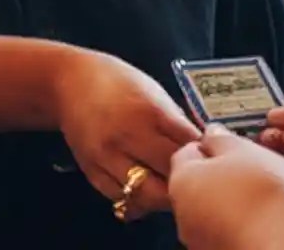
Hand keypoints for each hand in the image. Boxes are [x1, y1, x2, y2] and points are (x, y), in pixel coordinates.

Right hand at [55, 50, 201, 220]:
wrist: (69, 83)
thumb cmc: (120, 83)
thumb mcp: (155, 93)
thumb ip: (177, 124)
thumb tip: (206, 148)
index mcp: (149, 112)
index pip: (189, 146)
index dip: (207, 157)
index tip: (214, 159)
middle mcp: (127, 136)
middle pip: (170, 177)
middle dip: (190, 182)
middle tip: (200, 182)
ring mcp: (107, 157)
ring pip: (146, 196)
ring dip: (164, 198)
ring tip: (174, 191)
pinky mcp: (91, 172)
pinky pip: (122, 199)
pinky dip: (139, 201)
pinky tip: (149, 191)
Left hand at [169, 126, 283, 249]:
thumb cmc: (265, 200)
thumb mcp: (245, 151)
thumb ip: (222, 138)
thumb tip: (213, 133)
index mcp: (182, 180)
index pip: (187, 151)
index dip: (211, 144)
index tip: (230, 145)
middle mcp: (183, 213)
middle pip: (198, 182)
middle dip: (222, 174)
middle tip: (250, 169)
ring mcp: (199, 237)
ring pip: (213, 208)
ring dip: (231, 200)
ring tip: (261, 196)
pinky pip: (226, 229)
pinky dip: (239, 223)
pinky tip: (262, 218)